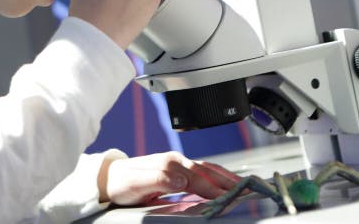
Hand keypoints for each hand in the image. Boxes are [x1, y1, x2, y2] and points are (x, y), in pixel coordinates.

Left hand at [100, 151, 241, 205]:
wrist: (109, 178)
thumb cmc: (122, 183)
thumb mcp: (136, 183)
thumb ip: (159, 179)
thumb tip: (182, 181)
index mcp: (169, 164)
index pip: (198, 178)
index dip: (215, 189)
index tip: (230, 197)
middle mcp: (175, 162)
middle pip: (208, 171)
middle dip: (228, 180)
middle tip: (248, 189)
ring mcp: (177, 165)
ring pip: (207, 170)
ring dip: (226, 177)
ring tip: (243, 185)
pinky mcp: (176, 171)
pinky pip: (201, 173)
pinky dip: (216, 177)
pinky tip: (223, 183)